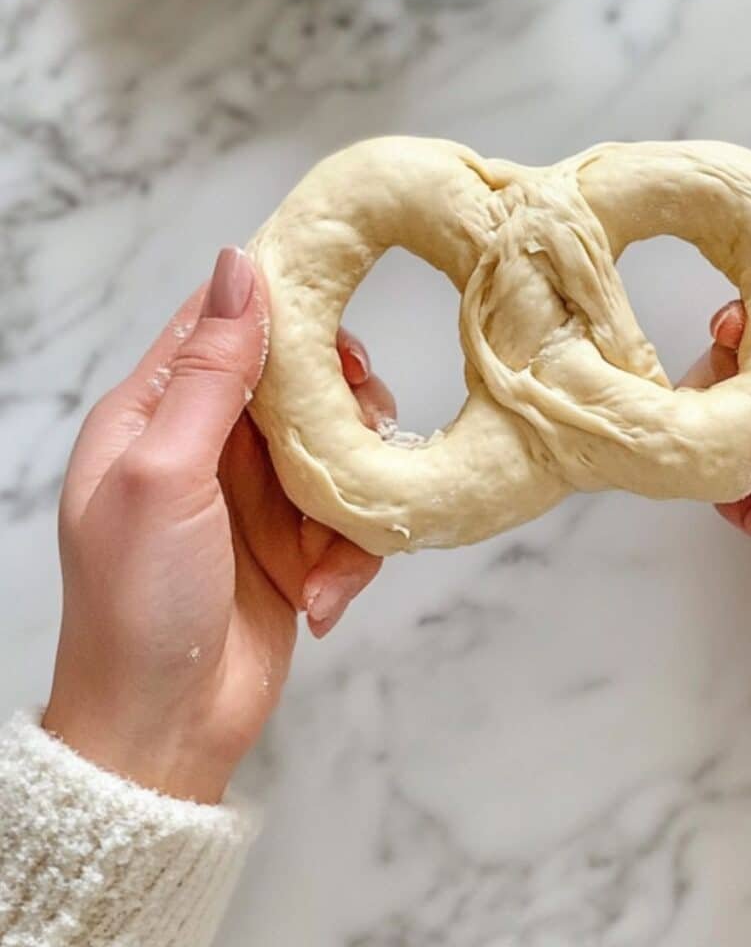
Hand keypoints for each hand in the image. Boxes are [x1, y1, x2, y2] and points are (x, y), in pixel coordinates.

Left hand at [43, 248, 394, 802]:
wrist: (163, 732)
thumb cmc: (138, 602)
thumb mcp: (165, 475)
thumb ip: (209, 373)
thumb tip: (240, 268)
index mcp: (157, 414)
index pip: (219, 322)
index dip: (280, 299)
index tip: (341, 291)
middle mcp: (211, 445)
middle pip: (300, 380)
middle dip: (341, 402)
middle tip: (362, 423)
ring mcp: (258, 496)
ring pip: (341, 446)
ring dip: (353, 491)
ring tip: (333, 547)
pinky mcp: (297, 544)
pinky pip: (352, 517)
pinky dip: (349, 557)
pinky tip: (323, 599)